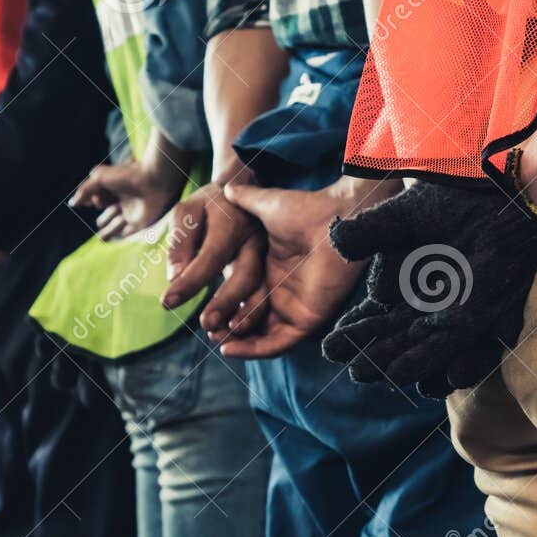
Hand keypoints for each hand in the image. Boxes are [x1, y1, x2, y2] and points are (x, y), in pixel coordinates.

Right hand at [70, 161, 180, 240]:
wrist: (155, 180)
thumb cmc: (128, 175)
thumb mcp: (99, 179)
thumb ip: (84, 191)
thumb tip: (73, 204)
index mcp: (114, 191)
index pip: (97, 203)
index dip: (96, 201)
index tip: (99, 198)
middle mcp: (123, 203)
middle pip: (105, 218)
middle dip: (104, 218)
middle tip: (114, 205)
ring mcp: (132, 214)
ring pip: (113, 228)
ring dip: (110, 227)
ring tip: (118, 214)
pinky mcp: (141, 224)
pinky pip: (125, 234)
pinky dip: (116, 234)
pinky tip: (111, 231)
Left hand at [162, 182, 263, 334]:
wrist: (241, 195)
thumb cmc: (207, 207)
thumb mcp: (187, 213)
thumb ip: (181, 243)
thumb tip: (175, 279)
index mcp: (234, 222)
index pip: (211, 256)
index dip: (190, 282)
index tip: (166, 302)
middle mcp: (256, 241)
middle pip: (247, 275)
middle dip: (227, 302)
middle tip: (206, 324)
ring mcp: (268, 257)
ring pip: (263, 290)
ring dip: (246, 316)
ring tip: (223, 334)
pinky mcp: (270, 270)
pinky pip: (266, 296)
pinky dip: (253, 316)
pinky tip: (235, 331)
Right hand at [215, 182, 372, 357]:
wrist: (337, 218)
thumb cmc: (307, 209)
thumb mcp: (267, 205)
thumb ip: (247, 200)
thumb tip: (227, 187)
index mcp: (271, 269)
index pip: (243, 296)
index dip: (223, 304)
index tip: (200, 307)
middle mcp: (283, 291)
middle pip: (250, 320)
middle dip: (226, 326)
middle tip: (205, 327)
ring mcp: (296, 307)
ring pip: (261, 335)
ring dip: (237, 340)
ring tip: (214, 338)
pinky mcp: (308, 318)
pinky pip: (279, 343)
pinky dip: (255, 349)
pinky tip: (231, 348)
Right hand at [320, 181, 536, 395]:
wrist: (500, 190)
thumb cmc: (454, 198)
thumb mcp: (400, 217)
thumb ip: (368, 230)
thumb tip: (337, 243)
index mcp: (405, 284)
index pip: (374, 318)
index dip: (354, 334)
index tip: (332, 348)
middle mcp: (427, 304)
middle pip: (394, 339)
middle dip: (373, 355)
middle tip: (351, 370)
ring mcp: (453, 311)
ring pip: (421, 347)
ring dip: (398, 362)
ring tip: (373, 374)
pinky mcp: (479, 311)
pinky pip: (452, 340)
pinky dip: (431, 356)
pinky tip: (409, 370)